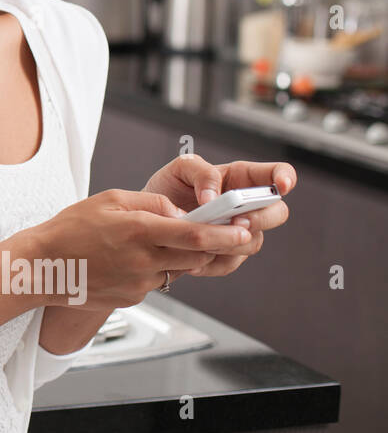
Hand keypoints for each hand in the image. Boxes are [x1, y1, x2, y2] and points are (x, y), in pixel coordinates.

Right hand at [32, 189, 256, 310]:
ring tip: (155, 244)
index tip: (244, 230)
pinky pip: (156, 282)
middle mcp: (142, 259)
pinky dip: (155, 269)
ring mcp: (138, 283)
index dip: (224, 234)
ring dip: (180, 258)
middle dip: (213, 247)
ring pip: (178, 270)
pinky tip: (129, 260)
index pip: (194, 235)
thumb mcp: (108, 199)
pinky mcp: (133, 298)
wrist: (43, 267)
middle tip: (219, 235)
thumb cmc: (70, 229)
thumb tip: (179, 212)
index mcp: (138, 230)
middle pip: (196, 257)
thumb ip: (150, 202)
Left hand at [142, 155, 294, 277]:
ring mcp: (239, 231)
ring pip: (254, 242)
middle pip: (277, 213)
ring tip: (203, 240)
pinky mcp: (226, 253)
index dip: (285, 177)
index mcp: (240, 178)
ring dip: (231, 242)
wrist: (147, 219)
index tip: (282, 185)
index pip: (276, 174)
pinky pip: (230, 262)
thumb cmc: (167, 189)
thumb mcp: (180, 170)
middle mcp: (246, 206)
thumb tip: (214, 197)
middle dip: (262, 219)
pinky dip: (211, 261)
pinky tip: (192, 256)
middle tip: (238, 222)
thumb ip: (201, 173)